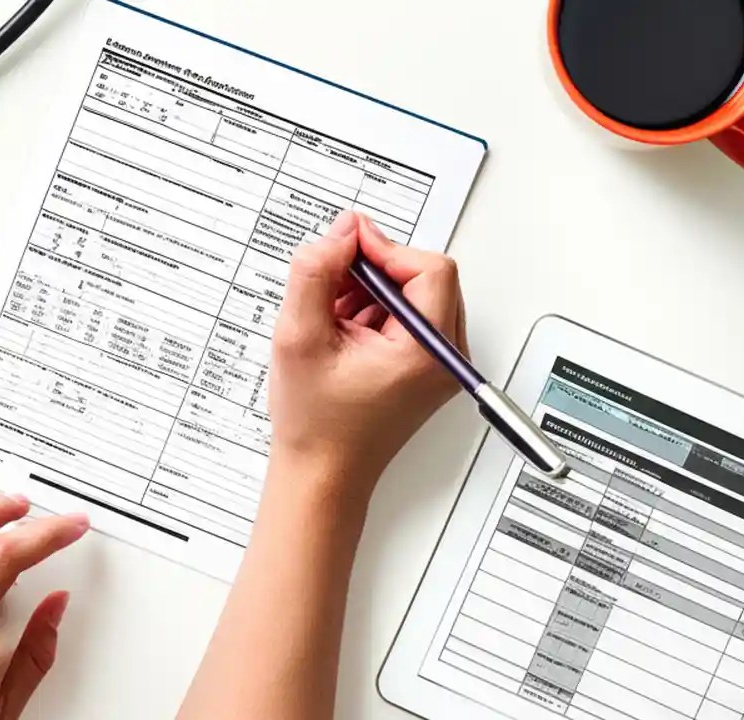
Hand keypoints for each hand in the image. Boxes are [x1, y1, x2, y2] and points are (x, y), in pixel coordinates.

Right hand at [269, 211, 468, 505]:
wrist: (322, 472)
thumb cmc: (316, 424)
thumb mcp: (298, 337)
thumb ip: (315, 273)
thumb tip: (341, 233)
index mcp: (426, 354)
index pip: (430, 270)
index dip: (385, 249)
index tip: (347, 250)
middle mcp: (444, 359)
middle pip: (427, 277)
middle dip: (375, 273)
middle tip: (333, 288)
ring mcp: (438, 365)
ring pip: (416, 294)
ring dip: (372, 292)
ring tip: (333, 320)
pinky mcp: (426, 368)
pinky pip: (409, 317)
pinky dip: (375, 312)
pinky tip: (343, 333)